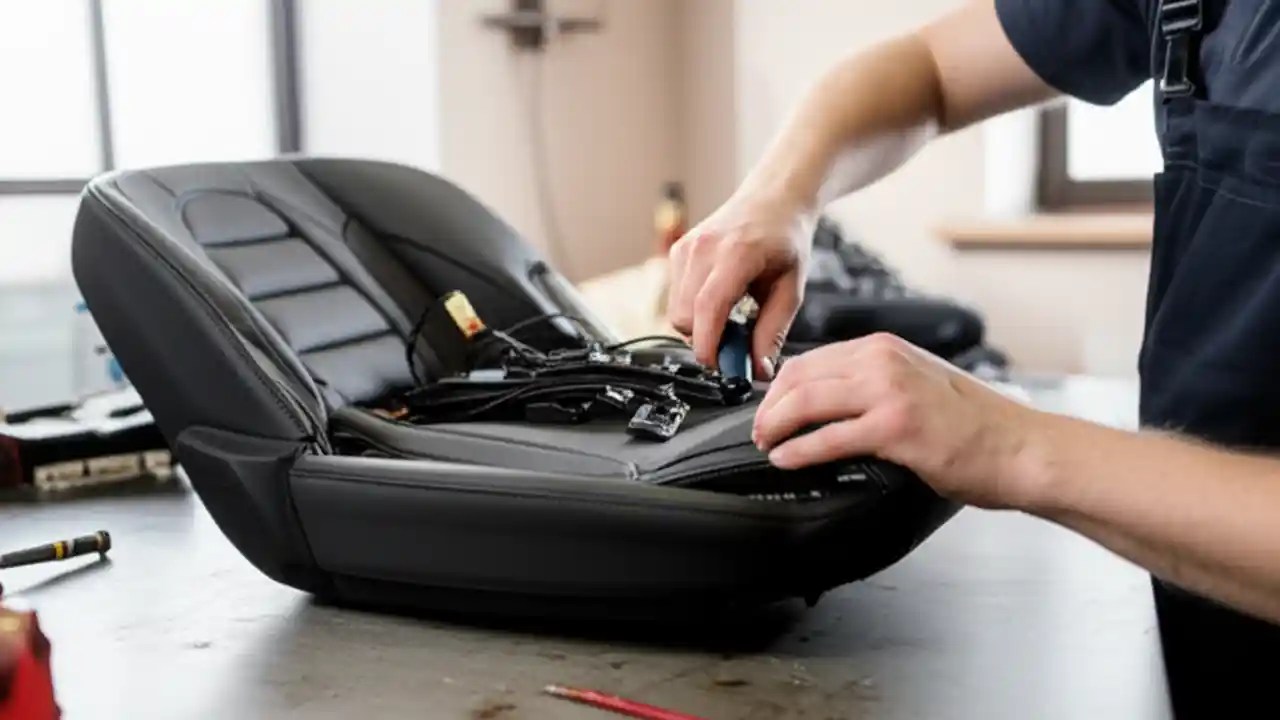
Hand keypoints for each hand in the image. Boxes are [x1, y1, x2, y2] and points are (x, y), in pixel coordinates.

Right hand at [666, 191, 815, 378]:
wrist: (774, 199)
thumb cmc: (785, 239)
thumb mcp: (791, 288)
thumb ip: (772, 332)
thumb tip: (759, 370)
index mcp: (735, 254)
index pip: (708, 308)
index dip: (709, 346)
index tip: (723, 368)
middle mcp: (703, 248)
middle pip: (685, 317)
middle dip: (707, 340)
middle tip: (736, 345)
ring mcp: (685, 248)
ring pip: (676, 311)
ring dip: (699, 326)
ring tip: (731, 318)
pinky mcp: (677, 252)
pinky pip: (676, 297)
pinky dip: (694, 310)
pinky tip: (719, 301)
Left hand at [752, 333, 1043, 509]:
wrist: (1020, 447)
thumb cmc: (973, 425)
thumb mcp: (916, 384)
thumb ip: (873, 385)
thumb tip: (824, 403)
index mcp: (884, 348)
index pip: (810, 360)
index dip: (778, 388)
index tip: (765, 410)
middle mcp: (882, 361)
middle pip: (798, 377)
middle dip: (768, 407)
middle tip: (758, 432)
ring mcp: (889, 392)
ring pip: (806, 401)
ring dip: (775, 426)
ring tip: (765, 445)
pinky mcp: (896, 427)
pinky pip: (828, 437)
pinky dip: (798, 450)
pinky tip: (786, 459)